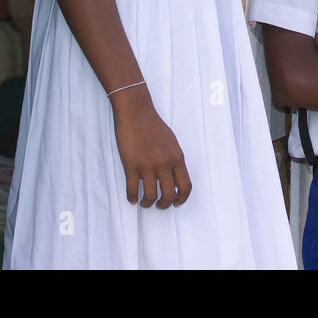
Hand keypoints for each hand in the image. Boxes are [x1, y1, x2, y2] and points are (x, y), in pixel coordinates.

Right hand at [109, 84, 191, 208]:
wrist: (136, 112)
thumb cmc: (153, 125)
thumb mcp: (172, 142)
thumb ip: (174, 160)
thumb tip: (174, 177)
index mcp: (177, 158)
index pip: (185, 186)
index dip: (182, 198)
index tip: (176, 203)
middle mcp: (164, 163)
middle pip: (169, 195)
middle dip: (164, 205)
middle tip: (159, 205)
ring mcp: (147, 165)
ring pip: (151, 196)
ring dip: (148, 203)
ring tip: (144, 202)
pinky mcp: (131, 165)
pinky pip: (133, 189)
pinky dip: (132, 197)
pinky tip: (132, 197)